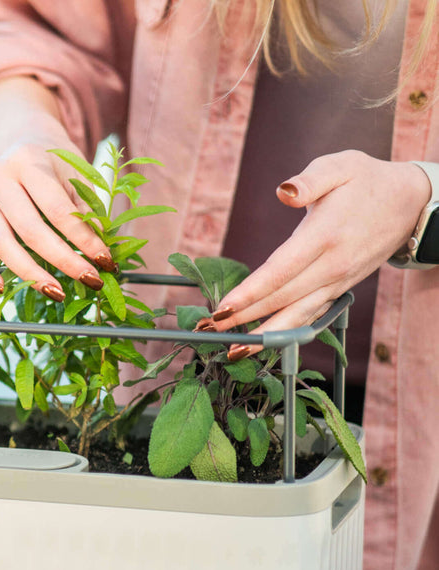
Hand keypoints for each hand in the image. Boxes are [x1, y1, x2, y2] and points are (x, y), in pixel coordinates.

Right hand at [0, 77, 114, 298]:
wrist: (20, 138)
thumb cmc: (54, 159)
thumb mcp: (75, 171)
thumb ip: (85, 206)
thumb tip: (99, 250)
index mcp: (28, 161)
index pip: (58, 210)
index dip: (84, 239)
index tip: (105, 261)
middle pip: (31, 231)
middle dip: (64, 261)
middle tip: (90, 281)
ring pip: (2, 246)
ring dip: (31, 275)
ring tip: (57, 293)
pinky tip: (0, 289)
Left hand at [203, 151, 431, 358]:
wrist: (411, 203)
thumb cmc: (367, 181)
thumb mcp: (341, 166)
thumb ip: (310, 179)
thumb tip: (285, 192)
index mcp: (325, 235)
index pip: (280, 270)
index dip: (250, 293)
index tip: (222, 308)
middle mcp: (331, 265)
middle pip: (282, 299)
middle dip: (244, 318)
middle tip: (209, 331)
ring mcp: (337, 282)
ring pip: (297, 316)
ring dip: (264, 337)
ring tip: (234, 352)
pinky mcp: (338, 291)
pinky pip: (310, 317)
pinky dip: (285, 333)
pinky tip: (263, 344)